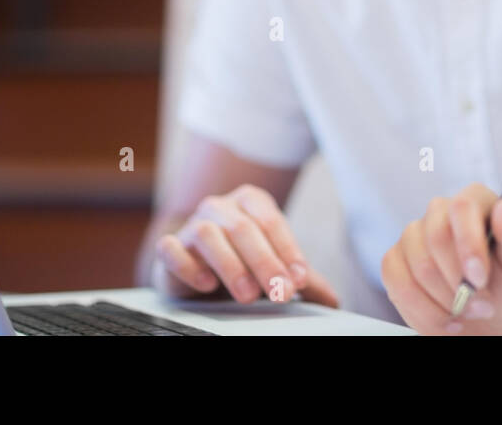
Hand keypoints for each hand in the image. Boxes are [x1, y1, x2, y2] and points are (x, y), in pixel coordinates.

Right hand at [153, 184, 339, 306]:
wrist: (195, 261)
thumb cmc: (241, 257)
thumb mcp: (273, 264)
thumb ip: (301, 278)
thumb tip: (332, 300)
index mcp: (249, 201)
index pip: (271, 221)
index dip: (288, 250)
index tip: (300, 279)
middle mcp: (220, 207)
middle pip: (243, 228)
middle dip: (265, 262)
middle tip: (281, 292)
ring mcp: (191, 224)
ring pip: (208, 235)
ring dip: (231, 265)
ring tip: (248, 295)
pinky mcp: (169, 247)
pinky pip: (171, 249)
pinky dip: (188, 265)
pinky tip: (205, 283)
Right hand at [381, 184, 501, 334]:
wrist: (488, 321)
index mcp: (475, 202)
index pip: (461, 208)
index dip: (468, 244)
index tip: (479, 279)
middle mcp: (439, 212)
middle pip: (436, 237)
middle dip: (458, 281)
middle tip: (481, 306)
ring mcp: (413, 235)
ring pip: (419, 266)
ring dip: (446, 301)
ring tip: (468, 312)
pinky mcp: (394, 261)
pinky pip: (398, 284)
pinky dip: (425, 312)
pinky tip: (447, 319)